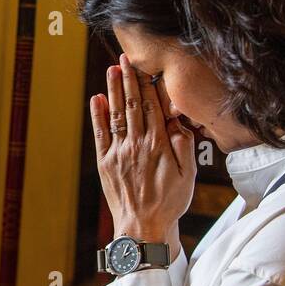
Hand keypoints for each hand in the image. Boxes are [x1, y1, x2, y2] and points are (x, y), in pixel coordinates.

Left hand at [89, 53, 195, 258]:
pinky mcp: (105, 163)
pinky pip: (100, 134)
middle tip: (124, 58)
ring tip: (111, 70)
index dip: (146, 85)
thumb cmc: (169, 203)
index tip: (143, 66)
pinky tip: (96, 98)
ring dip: (113, 91)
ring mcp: (118, 153)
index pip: (152, 107)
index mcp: (158, 145)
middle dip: (128, 80)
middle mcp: (136, 145)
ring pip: (115, 115)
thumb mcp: (187, 176)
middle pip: (132, 105)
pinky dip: (97, 115)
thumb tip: (177, 122)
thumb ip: (183, 146)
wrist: (143, 227)